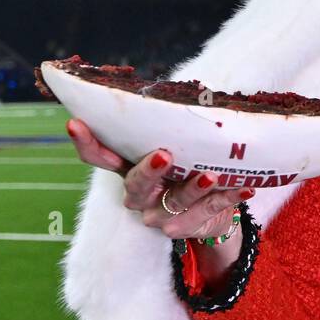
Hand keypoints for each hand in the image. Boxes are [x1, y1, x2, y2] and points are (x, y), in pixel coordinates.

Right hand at [66, 117, 251, 240]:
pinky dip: (229, 200)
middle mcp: (141, 195)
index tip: (74, 122)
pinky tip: (245, 189)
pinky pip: (209, 213)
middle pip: (135, 185)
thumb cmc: (192, 165)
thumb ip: (181, 125)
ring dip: (193, 189)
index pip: (100, 157)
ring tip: (211, 176)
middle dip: (149, 171)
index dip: (86, 142)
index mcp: (131, 168)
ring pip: (175, 202)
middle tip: (164, 155)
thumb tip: (201, 93)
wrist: (216, 210)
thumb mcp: (183, 145)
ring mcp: (161, 215)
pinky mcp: (189, 227)